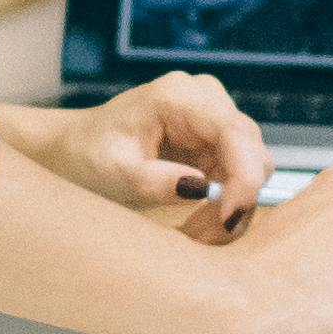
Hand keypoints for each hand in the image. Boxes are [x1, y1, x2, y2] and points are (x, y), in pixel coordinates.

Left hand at [37, 72, 270, 237]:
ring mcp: (216, 119)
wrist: (79, 149)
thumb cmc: (90, 154)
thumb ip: (155, 180)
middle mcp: (207, 99)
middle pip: (252, 151)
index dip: (243, 176)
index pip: (233, 132)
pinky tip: (197, 220)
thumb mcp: (115, 172)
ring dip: (231, 206)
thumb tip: (201, 188)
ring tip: (194, 231)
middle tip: (204, 236)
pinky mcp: (219, 142)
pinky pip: (240, 177)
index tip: (229, 217)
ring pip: (253, 168)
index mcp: (179, 96)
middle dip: (237, 199)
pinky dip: (225, 204)